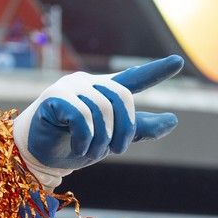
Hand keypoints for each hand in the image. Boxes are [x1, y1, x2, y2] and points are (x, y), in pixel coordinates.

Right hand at [13, 55, 183, 189]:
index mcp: (105, 92)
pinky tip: (80, 148)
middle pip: (123, 100)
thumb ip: (140, 130)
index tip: (178, 62)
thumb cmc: (75, 144)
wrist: (39, 155)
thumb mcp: (112, 139)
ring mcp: (71, 87)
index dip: (156, 71)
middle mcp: (89, 83)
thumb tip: (174, 120)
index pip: (134, 79)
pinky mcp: (55, 97)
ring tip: (91, 152)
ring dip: (102, 140)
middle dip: (124, 130)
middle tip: (115, 151)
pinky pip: (83, 116)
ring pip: (103, 110)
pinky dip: (86, 140)